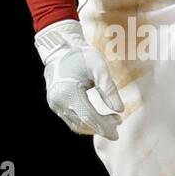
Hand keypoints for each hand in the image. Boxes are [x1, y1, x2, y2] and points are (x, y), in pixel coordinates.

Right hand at [34, 18, 122, 138]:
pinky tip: (96, 118)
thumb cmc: (81, 56)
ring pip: (75, 124)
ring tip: (109, 122)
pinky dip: (84, 121)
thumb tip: (120, 110)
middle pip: (83, 123)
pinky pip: (70, 119)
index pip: (89, 117)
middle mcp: (58, 102)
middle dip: (101, 127)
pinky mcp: (54, 104)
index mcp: (69, 92)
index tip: (119, 123)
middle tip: (117, 124)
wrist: (60, 48)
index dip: (105, 124)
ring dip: (93, 126)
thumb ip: (109, 90)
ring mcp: (54, 104)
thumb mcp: (100, 69)